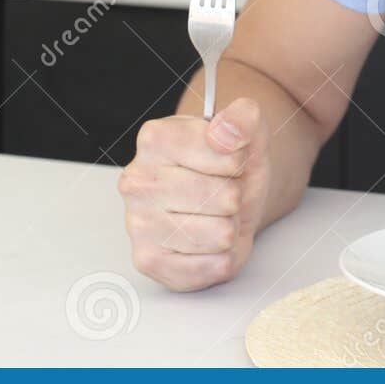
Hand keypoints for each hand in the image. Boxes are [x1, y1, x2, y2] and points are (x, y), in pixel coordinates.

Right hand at [119, 98, 269, 290]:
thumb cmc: (230, 164)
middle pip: (224, 198)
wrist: (225, 197)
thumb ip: (244, 117)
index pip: (226, 155)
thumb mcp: (248, 130)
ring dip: (229, 227)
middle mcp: (137, 181)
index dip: (239, 161)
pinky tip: (208, 240)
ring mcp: (137, 223)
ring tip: (215, 215)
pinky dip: (222, 256)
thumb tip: (225, 133)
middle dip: (235, 197)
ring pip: (221, 234)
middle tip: (221, 192)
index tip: (229, 160)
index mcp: (156, 139)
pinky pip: (212, 266)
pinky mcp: (148, 260)